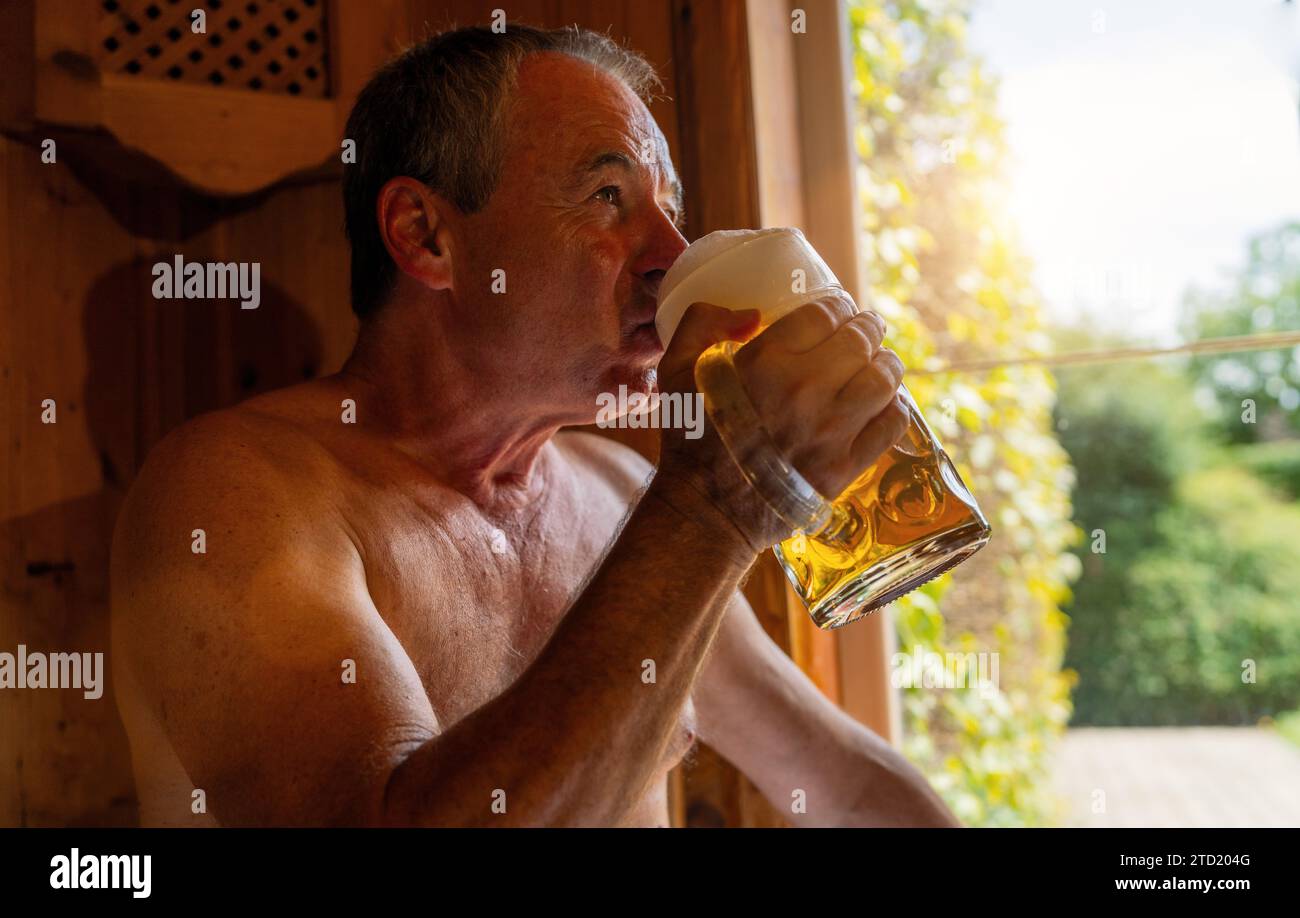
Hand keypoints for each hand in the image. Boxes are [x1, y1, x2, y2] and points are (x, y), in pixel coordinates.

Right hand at [653, 292, 908, 551]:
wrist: (706, 513)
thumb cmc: (690, 440)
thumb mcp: (675, 370)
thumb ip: (702, 323)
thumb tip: (750, 313)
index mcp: (765, 363)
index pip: (823, 314)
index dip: (837, 304)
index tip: (837, 308)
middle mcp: (804, 392)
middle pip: (860, 341)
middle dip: (867, 327)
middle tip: (865, 328)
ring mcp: (830, 431)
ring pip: (883, 379)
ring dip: (888, 363)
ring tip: (881, 361)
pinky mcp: (845, 466)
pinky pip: (891, 426)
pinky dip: (896, 407)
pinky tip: (888, 402)